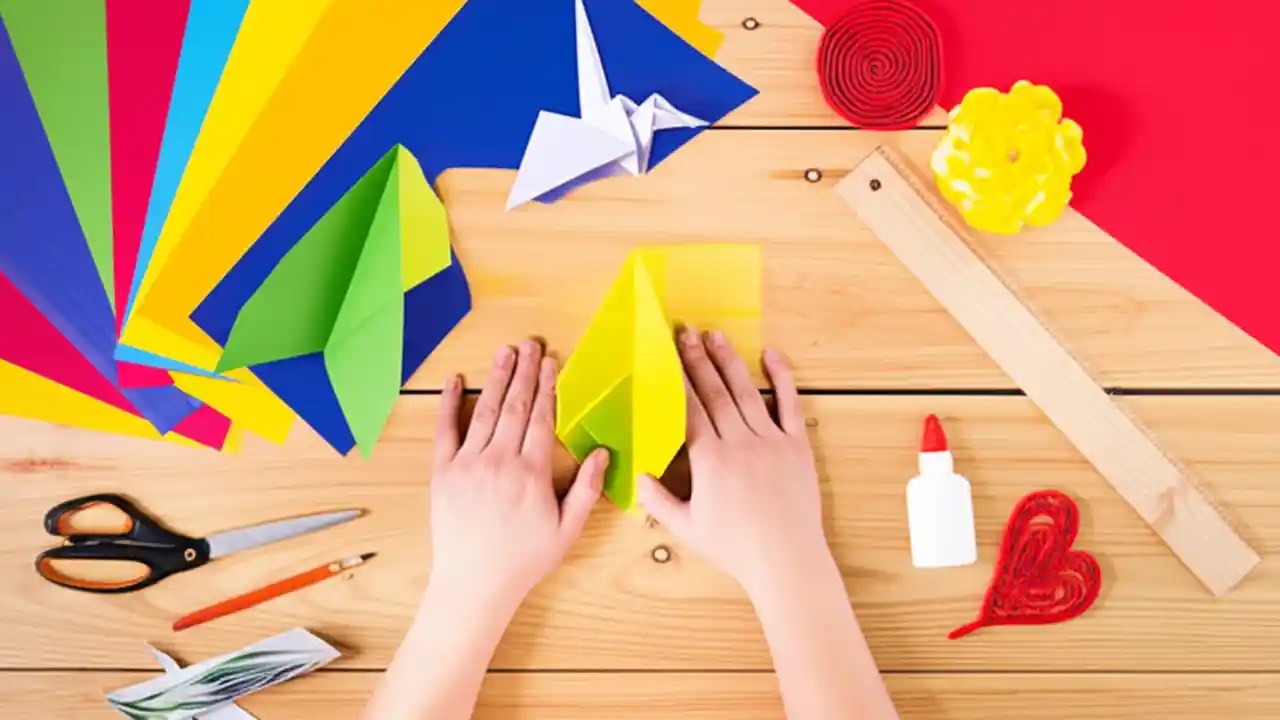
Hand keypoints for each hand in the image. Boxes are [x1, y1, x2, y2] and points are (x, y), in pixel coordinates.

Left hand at [429, 340, 608, 609]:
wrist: (474, 584)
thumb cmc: (524, 561)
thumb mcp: (567, 530)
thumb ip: (586, 489)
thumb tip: (603, 452)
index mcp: (532, 472)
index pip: (542, 418)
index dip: (548, 387)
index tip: (552, 363)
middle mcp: (500, 461)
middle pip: (515, 405)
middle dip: (525, 372)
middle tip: (530, 344)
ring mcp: (469, 464)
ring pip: (485, 410)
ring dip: (496, 378)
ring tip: (505, 352)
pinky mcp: (443, 473)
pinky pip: (445, 430)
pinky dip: (449, 403)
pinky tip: (454, 380)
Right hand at [637, 329, 830, 597]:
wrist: (786, 559)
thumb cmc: (735, 548)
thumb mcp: (688, 528)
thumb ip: (658, 501)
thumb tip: (637, 475)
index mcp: (710, 461)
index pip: (689, 410)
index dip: (677, 380)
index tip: (667, 355)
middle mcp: (740, 443)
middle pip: (714, 393)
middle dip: (697, 360)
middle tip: (685, 332)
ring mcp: (771, 441)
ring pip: (746, 392)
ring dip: (729, 362)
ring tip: (716, 336)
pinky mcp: (797, 446)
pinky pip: (789, 405)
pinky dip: (781, 378)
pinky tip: (770, 355)